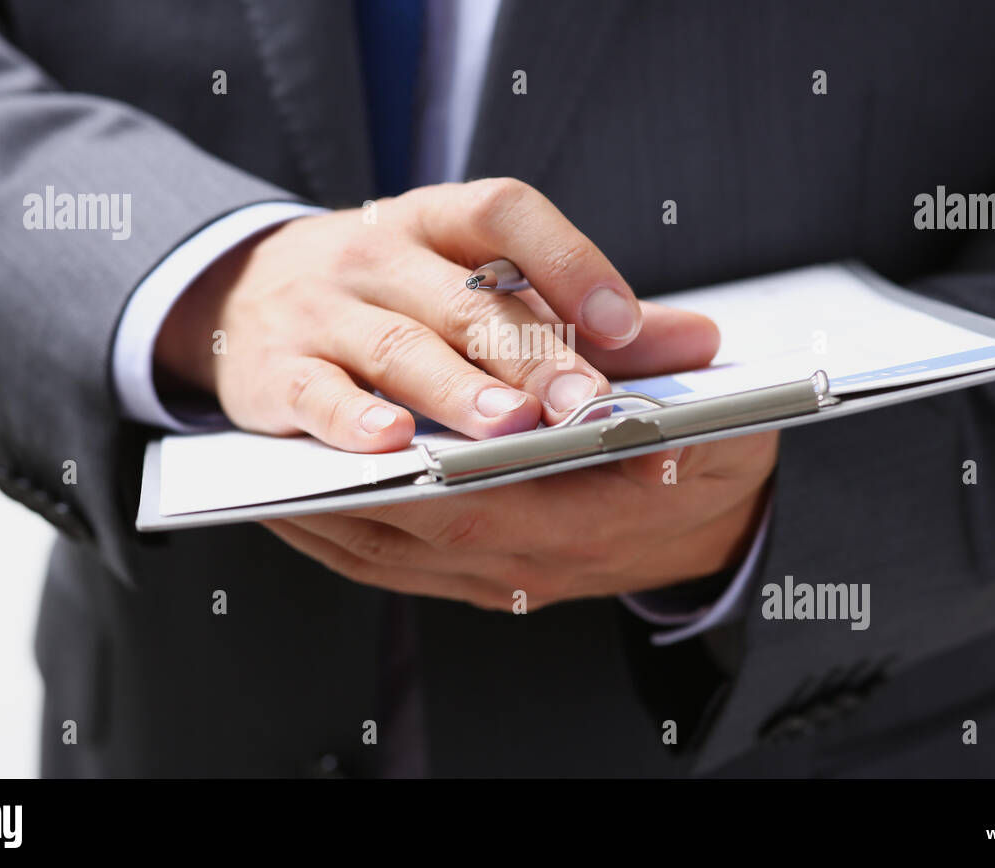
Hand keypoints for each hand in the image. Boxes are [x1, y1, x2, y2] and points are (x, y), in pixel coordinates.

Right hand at [155, 179, 720, 445]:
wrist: (242, 293)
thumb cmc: (393, 295)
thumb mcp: (476, 282)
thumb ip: (584, 315)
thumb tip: (701, 344)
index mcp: (438, 223)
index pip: (506, 213)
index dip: (569, 261)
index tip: (627, 324)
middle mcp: (379, 252)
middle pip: (464, 296)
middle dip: (532, 353)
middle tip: (591, 408)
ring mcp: (322, 307)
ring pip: (397, 343)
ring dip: (456, 388)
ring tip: (512, 428)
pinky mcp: (273, 366)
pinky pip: (313, 391)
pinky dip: (349, 418)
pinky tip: (391, 446)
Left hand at [265, 428, 777, 608]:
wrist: (714, 529)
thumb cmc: (714, 462)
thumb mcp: (727, 434)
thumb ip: (685, 415)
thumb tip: (661, 418)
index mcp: (598, 523)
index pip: (501, 505)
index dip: (434, 478)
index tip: (377, 439)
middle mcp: (543, 562)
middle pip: (427, 533)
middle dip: (356, 493)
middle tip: (288, 454)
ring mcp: (506, 577)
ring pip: (395, 556)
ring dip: (328, 517)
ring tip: (268, 476)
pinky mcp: (479, 580)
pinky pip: (391, 568)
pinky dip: (336, 536)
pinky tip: (296, 500)